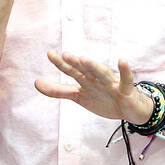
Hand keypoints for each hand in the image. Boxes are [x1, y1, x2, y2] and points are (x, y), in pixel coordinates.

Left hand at [35, 51, 151, 124]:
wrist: (129, 110)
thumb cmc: (104, 99)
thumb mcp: (78, 96)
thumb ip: (58, 90)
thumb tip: (36, 82)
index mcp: (86, 80)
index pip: (71, 71)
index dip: (61, 64)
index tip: (50, 54)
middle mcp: (97, 78)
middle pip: (85, 70)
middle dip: (76, 64)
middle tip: (65, 55)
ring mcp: (111, 83)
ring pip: (102, 74)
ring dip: (94, 67)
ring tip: (85, 59)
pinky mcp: (125, 89)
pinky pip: (125, 79)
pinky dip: (124, 70)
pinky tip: (122, 61)